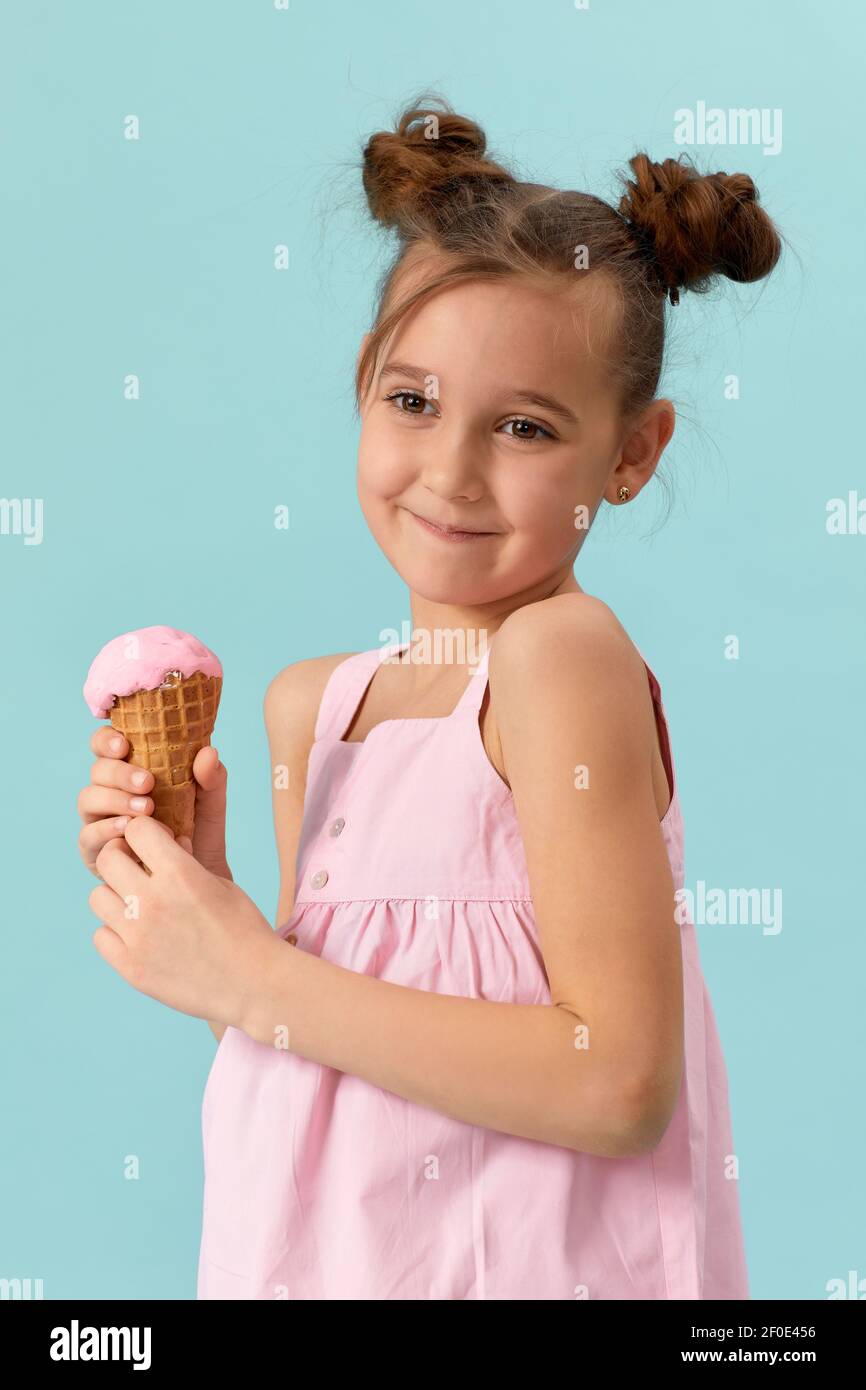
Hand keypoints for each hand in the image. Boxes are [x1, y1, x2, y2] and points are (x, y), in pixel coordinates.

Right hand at [78, 727, 232, 880]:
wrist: (198, 881)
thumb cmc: (199, 836)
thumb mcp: (211, 804)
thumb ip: (212, 778)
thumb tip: (207, 752)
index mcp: (130, 773)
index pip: (107, 747)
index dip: (108, 740)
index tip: (125, 744)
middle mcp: (110, 794)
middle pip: (97, 770)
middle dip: (119, 772)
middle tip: (147, 782)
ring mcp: (99, 822)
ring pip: (87, 799)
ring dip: (114, 799)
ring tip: (146, 808)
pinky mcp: (95, 852)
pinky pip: (88, 836)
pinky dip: (107, 829)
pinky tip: (128, 828)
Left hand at [88, 815, 279, 1028]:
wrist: (254, 984)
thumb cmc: (244, 930)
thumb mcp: (222, 885)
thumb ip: (187, 862)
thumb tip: (169, 842)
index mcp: (180, 874)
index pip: (136, 830)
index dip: (143, 832)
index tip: (152, 843)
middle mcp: (152, 901)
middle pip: (107, 859)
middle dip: (121, 858)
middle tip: (135, 870)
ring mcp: (138, 936)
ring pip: (97, 898)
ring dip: (116, 897)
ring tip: (137, 907)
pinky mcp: (131, 968)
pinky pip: (101, 936)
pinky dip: (115, 933)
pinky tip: (138, 936)